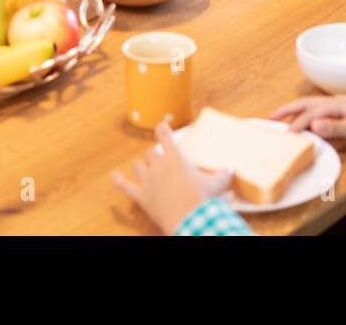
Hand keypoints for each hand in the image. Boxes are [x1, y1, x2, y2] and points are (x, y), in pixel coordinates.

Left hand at [111, 122, 233, 234]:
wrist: (189, 218)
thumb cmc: (202, 198)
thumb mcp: (216, 184)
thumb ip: (223, 175)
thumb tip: (232, 170)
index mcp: (175, 157)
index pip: (164, 135)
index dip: (162, 129)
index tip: (161, 126)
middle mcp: (159, 165)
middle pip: (150, 152)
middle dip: (155, 154)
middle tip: (161, 159)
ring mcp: (148, 180)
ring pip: (138, 166)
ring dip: (141, 166)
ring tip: (145, 168)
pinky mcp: (141, 196)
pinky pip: (125, 186)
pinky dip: (119, 181)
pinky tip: (113, 176)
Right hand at [271, 95, 345, 143]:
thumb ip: (333, 128)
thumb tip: (312, 124)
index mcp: (336, 104)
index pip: (309, 113)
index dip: (295, 124)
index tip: (283, 136)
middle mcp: (335, 101)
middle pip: (305, 103)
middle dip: (287, 109)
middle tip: (269, 117)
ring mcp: (340, 105)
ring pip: (312, 105)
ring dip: (295, 110)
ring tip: (282, 118)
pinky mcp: (345, 111)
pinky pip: (320, 110)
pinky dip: (307, 114)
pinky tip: (307, 122)